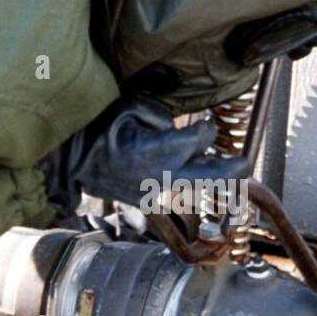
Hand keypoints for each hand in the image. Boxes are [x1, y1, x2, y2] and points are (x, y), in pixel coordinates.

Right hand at [40, 97, 248, 215]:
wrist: (73, 163)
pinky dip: (195, 198)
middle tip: (243, 160)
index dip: (207, 127)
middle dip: (236, 168)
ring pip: (204, 195)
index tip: (203, 125)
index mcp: (159, 151)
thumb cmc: (99, 130)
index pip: (202, 137)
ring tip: (221, 173)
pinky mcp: (153, 207)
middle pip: (219, 177)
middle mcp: (165, 178)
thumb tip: (177, 127)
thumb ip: (160, 114)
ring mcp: (160, 197)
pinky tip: (197, 188)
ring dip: (217, 184)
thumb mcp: (128, 107)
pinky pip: (184, 208)